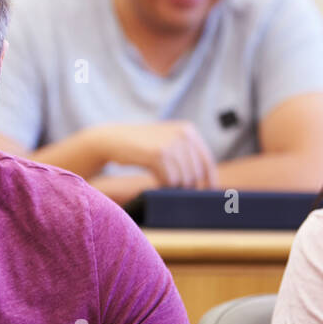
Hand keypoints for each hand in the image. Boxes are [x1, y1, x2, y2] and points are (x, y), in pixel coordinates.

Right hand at [92, 121, 218, 188]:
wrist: (113, 139)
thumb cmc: (141, 146)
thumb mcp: (166, 141)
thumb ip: (185, 153)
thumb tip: (204, 180)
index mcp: (188, 130)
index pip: (206, 160)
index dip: (209, 180)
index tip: (209, 194)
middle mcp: (183, 134)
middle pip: (195, 173)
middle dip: (186, 186)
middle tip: (172, 190)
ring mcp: (171, 143)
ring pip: (183, 179)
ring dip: (173, 187)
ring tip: (161, 183)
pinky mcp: (158, 154)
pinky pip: (169, 180)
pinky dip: (163, 185)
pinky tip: (154, 181)